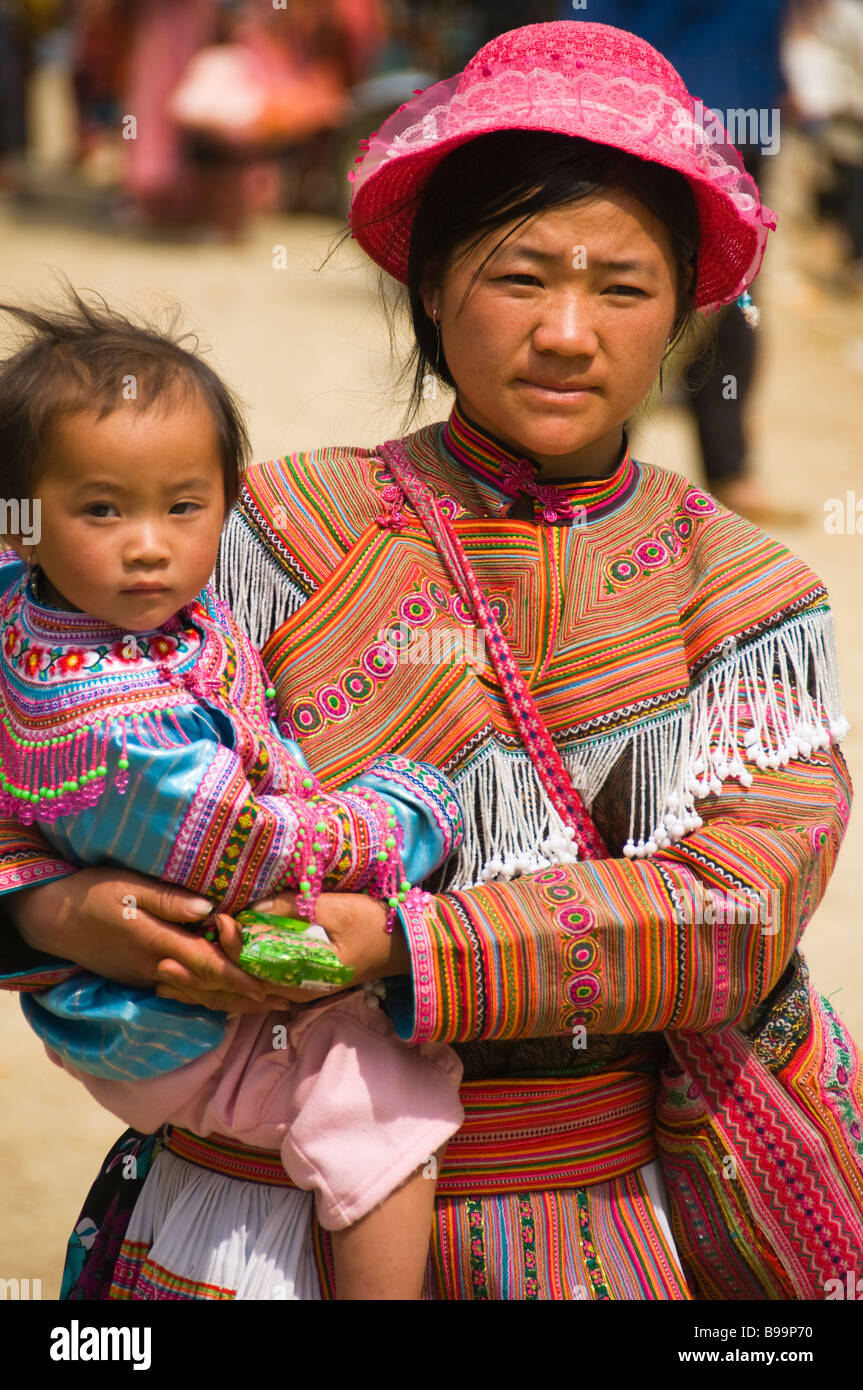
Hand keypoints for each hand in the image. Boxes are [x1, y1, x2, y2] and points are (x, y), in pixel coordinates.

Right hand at [10, 868, 286, 1011]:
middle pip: (213, 988)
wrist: (54, 918)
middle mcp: (159, 968)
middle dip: (251, 995)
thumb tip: (211, 909)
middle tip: (288, 998)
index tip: (276, 984)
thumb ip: (170, 899)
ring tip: (268, 1003)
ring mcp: (150, 977)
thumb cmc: (94, 894)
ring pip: (201, 996)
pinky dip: (211, 998)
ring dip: (236, 1001)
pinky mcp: (144, 977)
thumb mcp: (130, 887)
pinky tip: (228, 999)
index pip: (212, 966)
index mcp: (160, 944)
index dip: (245, 977)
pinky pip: (185, 994)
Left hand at [155, 891, 409, 1005]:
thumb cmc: (372, 924)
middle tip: (162, 961)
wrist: (401, 948)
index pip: (253, 961)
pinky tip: (197, 988)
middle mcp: (290, 987)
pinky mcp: (292, 985)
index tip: (213, 921)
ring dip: (200, 988)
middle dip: (197, 975)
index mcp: (300, 970)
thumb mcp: (337, 910)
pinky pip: (248, 994)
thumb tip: (253, 907)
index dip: (228, 944)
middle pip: (234, 985)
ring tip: (165, 980)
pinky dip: (220, 992)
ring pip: (236, 995)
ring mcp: (290, 989)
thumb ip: (294, 910)